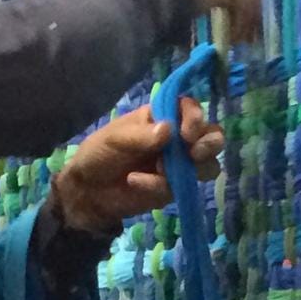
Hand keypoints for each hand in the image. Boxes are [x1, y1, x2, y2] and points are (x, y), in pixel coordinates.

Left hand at [51, 99, 224, 236]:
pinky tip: (136, 182)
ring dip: (192, 168)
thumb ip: (142, 135)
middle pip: (212, 136)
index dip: (195, 118)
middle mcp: (176, 139)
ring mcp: (179, 164)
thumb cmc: (100, 153)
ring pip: (209, 165)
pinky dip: (159, 186)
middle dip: (209, 144)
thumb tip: (169, 129)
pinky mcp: (174, 188)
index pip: (190, 109)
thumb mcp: (116, 138)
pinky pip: (182, 187)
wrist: (89, 190)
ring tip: (162, 171)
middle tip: (194, 153)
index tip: (186, 133)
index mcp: (162, 117)